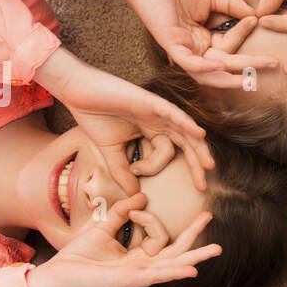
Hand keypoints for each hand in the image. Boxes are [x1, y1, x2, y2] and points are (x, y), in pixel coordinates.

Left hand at [27, 197, 220, 286]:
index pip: (159, 237)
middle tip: (209, 217)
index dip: (150, 218)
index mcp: (138, 259)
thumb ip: (122, 213)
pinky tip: (192, 271)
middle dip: (195, 236)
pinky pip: (157, 275)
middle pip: (176, 252)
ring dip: (196, 256)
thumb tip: (143, 198)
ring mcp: (138, 277)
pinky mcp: (129, 281)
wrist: (56, 276)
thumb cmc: (77, 258)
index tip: (136, 207)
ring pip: (173, 265)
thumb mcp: (103, 228)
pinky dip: (175, 272)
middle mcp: (143, 269)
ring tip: (217, 249)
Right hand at [37, 47, 214, 194]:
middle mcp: (159, 121)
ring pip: (183, 130)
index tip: (156, 177)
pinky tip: (198, 133)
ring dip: (197, 148)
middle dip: (196, 164)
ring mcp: (156, 110)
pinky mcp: (150, 101)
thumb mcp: (111, 152)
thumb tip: (133, 194)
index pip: (173, 152)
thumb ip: (123, 172)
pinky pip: (172, 113)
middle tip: (203, 185)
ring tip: (208, 165)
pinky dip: (185, 122)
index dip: (172, 168)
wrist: (78, 92)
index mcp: (152, 131)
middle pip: (186, 144)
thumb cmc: (94, 116)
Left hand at [124, 0, 277, 87]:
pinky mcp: (172, 47)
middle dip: (250, 67)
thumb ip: (233, 6)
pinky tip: (221, 66)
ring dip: (230, 79)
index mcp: (205, 41)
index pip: (231, 46)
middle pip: (226, 66)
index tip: (257, 20)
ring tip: (249, 81)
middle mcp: (196, 50)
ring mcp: (184, 51)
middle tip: (274, 65)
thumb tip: (254, 14)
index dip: (245, 35)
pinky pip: (191, 63)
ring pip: (209, 73)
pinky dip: (206, 67)